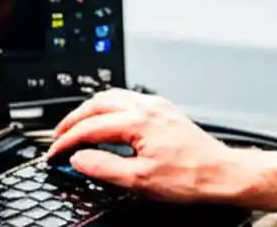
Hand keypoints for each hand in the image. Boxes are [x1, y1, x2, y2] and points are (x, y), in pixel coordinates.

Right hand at [47, 88, 257, 202]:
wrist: (221, 172)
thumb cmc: (189, 176)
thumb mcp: (139, 180)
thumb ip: (104, 167)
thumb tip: (79, 159)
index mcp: (138, 121)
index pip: (90, 127)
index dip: (67, 142)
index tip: (55, 154)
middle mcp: (146, 106)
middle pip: (97, 104)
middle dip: (72, 121)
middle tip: (58, 138)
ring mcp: (156, 105)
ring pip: (111, 96)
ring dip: (89, 110)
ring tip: (76, 127)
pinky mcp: (163, 110)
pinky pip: (127, 99)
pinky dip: (107, 107)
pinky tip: (106, 120)